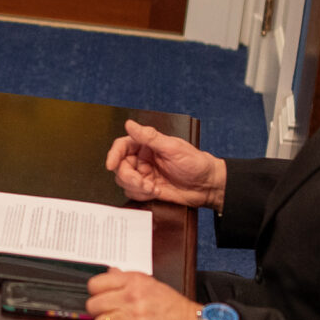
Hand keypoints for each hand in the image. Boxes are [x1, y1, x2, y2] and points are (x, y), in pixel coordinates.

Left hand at [86, 271, 205, 319]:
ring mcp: (133, 317)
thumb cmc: (176, 310)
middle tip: (111, 316)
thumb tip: (110, 272)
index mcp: (135, 281)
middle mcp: (132, 296)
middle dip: (100, 313)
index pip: (96, 284)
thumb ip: (129, 279)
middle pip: (93, 305)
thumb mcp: (154, 285)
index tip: (102, 298)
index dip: (96, 294)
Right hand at [104, 120, 227, 207]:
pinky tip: (156, 192)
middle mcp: (143, 159)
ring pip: (124, 181)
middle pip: (120, 167)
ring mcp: (144, 174)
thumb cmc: (195, 163)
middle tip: (143, 182)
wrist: (208, 186)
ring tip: (152, 188)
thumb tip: (130, 124)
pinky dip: (141, 194)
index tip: (111, 165)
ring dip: (136, 187)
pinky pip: (133, 192)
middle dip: (129, 177)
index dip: (113, 154)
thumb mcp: (173, 148)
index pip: (122, 146)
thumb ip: (149, 137)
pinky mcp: (147, 189)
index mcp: (147, 145)